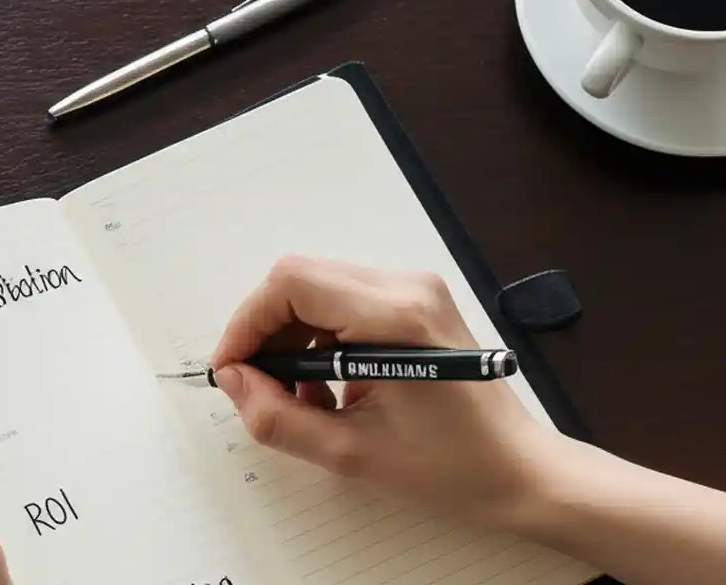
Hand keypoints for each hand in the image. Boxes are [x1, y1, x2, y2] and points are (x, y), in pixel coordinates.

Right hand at [210, 255, 560, 524]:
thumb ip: (277, 416)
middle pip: (301, 280)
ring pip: (318, 290)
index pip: (292, 283)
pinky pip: (344, 303)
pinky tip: (329, 386)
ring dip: (293, 338)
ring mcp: (415, 290)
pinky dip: (321, 339)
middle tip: (258, 385)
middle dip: (267, 332)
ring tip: (300, 396)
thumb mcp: (349, 452)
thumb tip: (233, 381)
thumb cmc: (453, 468)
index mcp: (395, 317)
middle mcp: (406, 287)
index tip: (232, 368)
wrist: (520, 471)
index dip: (248, 322)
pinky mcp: (417, 302)